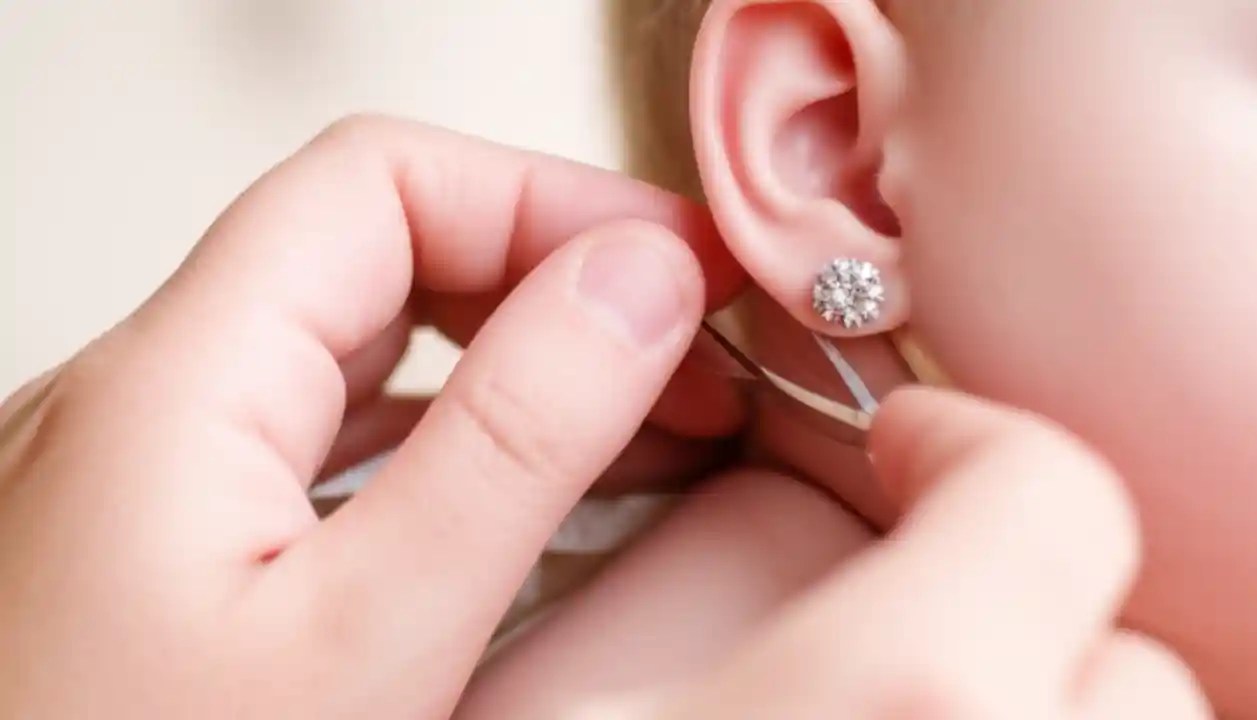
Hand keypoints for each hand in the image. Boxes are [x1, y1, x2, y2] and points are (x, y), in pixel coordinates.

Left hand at [0, 116, 743, 717]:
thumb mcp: (367, 648)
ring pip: (372, 338)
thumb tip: (637, 287)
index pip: (382, 184)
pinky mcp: (187, 539)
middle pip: (381, 244)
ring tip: (662, 413)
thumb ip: (514, 446)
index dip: (548, 200)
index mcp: (175, 388)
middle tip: (692, 346)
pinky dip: (468, 434)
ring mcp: (167, 470)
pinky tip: (545, 488)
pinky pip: (348, 431)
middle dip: (553, 272)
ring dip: (524, 353)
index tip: (680, 269)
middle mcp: (153, 402)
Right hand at [458, 390, 1211, 719]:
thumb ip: (664, 534)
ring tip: (912, 693)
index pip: (1054, 502)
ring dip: (1041, 697)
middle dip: (1025, 604)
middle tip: (912, 598)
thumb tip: (721, 418)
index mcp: (905, 703)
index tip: (904, 447)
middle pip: (1128, 658)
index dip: (974, 446)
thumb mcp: (557, 684)